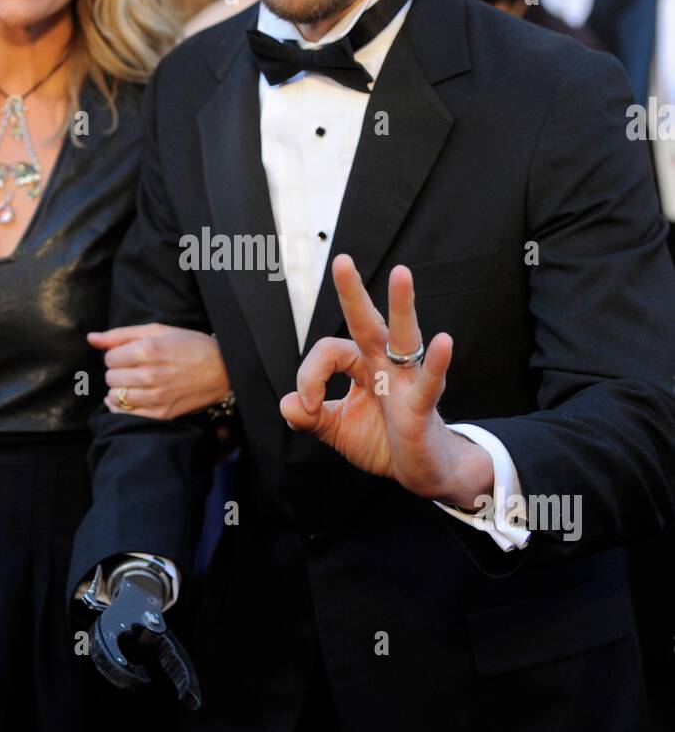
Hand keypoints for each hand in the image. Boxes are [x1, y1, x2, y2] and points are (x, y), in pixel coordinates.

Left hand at [88, 323, 231, 420]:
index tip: (130, 355)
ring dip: (120, 390)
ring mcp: (156, 396)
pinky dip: (123, 407)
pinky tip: (132, 398)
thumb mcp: (158, 331)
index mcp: (148, 350)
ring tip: (134, 383)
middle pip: (110, 377)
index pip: (109, 358)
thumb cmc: (191, 345)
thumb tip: (91, 338)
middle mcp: (150, 374)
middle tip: (134, 369)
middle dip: (118, 372)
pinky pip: (126, 414)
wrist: (223, 369)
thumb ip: (121, 335)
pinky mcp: (162, 413)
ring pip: (115, 397)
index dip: (117, 355)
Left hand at [280, 255, 492, 505]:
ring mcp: (407, 381)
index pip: (328, 352)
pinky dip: (436, 362)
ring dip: (401, 305)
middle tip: (341, 260)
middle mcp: (385, 364)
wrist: (420, 470)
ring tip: (401, 274)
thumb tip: (287, 404)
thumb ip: (310, 417)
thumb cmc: (383, 441)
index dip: (310, 377)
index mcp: (362, 365)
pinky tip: (443, 342)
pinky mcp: (423, 406)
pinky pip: (429, 382)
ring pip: (403, 336)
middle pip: (366, 321)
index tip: (308, 406)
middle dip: (353, 292)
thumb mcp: (337, 429)